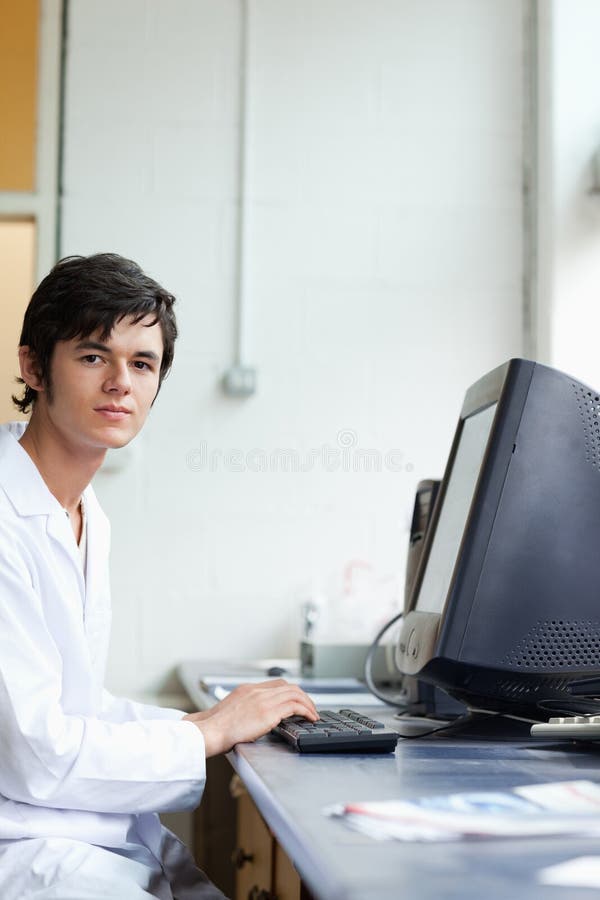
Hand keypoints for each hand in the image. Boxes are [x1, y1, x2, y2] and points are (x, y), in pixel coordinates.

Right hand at [184, 679, 318, 756]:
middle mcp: (256, 691)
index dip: (289, 691)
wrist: (208, 731)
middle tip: (310, 707)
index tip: (297, 700)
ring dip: (308, 704)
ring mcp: (262, 700)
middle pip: (288, 686)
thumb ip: (241, 710)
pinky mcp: (268, 712)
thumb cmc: (213, 728)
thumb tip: (248, 720)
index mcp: (247, 690)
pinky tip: (310, 718)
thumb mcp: (228, 712)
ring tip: (313, 714)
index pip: (276, 684)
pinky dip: (306, 710)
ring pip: (295, 694)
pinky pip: (295, 705)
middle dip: (303, 696)